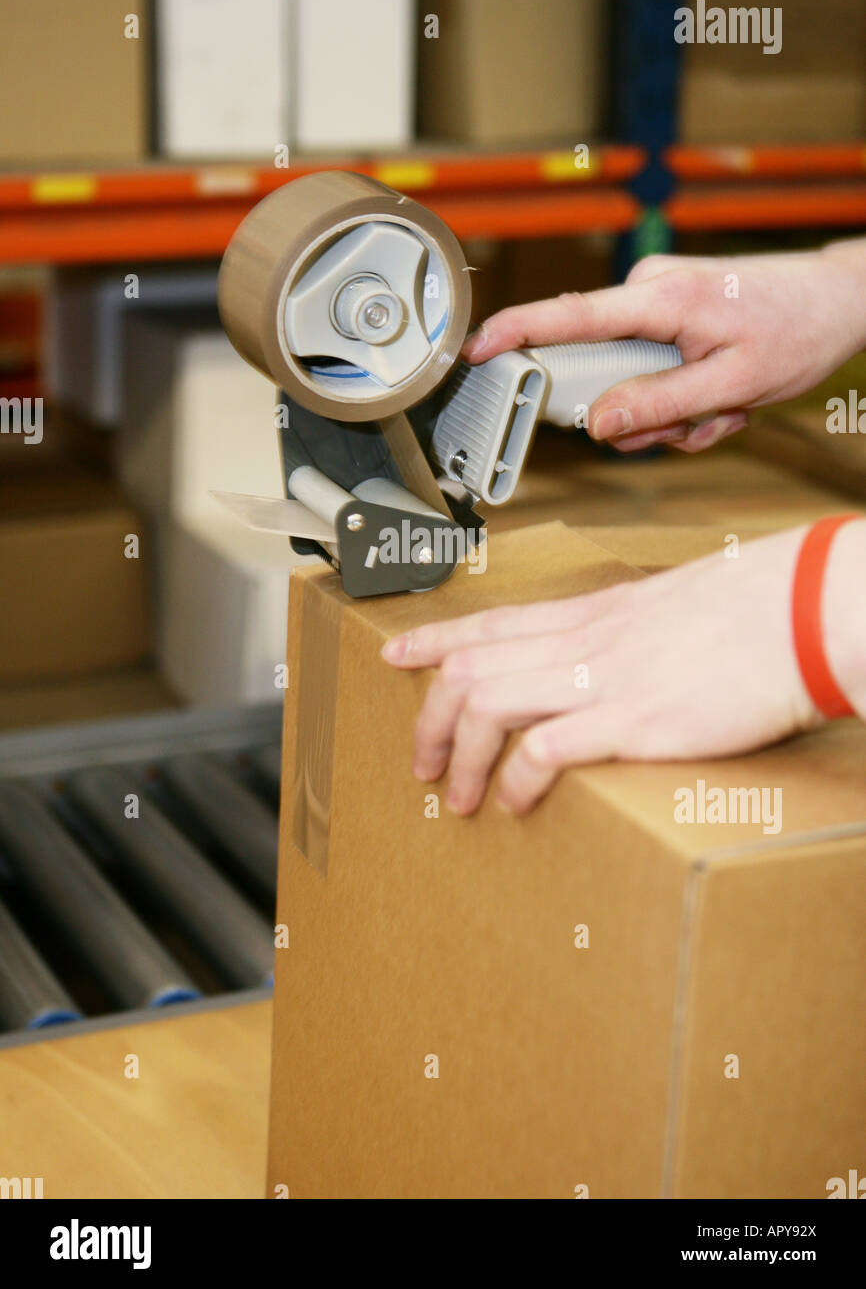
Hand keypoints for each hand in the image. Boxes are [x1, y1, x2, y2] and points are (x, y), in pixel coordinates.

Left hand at [381, 523, 865, 815]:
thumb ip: (631, 635)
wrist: (806, 609)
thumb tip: (615, 658)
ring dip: (458, 756)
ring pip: (487, 706)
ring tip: (456, 797)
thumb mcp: (673, 610)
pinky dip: (517, 780)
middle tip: (418, 759)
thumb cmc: (755, 609)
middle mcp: (585, 641)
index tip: (397, 654)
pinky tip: (517, 802)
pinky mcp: (635, 720)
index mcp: (595, 613)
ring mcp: (604, 679)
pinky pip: (545, 750)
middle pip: (469, 669)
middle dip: (428, 717)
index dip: (434, 641)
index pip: (491, 622)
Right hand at [462, 239, 865, 453]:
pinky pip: (652, 374)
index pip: (567, 317)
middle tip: (702, 419)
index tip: (471, 349)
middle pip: (601, 374)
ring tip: (723, 405)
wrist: (840, 301)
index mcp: (659, 300)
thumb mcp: (731, 385)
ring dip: (673, 412)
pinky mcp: (669, 318)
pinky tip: (722, 397)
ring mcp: (658, 305)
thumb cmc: (798, 329)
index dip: (513, 334)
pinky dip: (684, 399)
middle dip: (646, 414)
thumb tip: (597, 423)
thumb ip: (658, 405)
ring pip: (630, 385)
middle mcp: (648, 295)